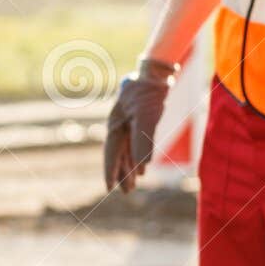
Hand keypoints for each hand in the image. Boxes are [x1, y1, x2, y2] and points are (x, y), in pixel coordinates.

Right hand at [103, 57, 176, 192]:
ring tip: (133, 185)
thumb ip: (143, 142)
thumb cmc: (149, 93)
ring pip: (127, 150)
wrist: (155, 72)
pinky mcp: (138, 120)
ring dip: (129, 167)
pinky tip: (141, 167)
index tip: (109, 188)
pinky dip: (137, 155)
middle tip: (126, 193)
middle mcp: (118, 125)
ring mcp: (127, 122)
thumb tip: (142, 166)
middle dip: (121, 173)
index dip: (110, 171)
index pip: (111, 153)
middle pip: (118, 154)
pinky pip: (135, 143)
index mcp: (115, 125)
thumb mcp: (147, 117)